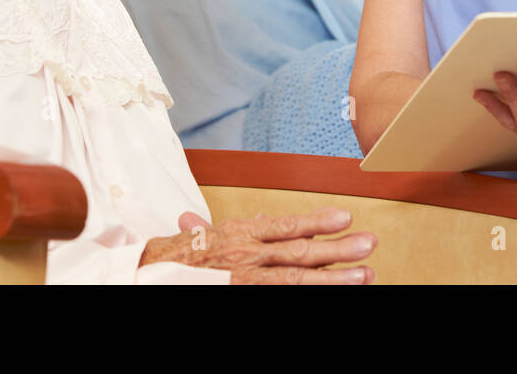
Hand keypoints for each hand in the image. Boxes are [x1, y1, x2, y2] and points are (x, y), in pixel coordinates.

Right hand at [140, 207, 376, 283]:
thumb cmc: (172, 259)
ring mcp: (245, 281)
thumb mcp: (194, 237)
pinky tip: (331, 296)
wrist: (147, 277)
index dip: (317, 221)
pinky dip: (306, 297)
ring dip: (333, 279)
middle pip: (299, 252)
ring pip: (296, 280)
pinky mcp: (241, 297)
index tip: (345, 217)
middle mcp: (245, 256)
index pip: (284, 225)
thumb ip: (212, 228)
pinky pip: (278, 299)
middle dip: (338, 249)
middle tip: (370, 243)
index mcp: (238, 234)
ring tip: (365, 275)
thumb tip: (227, 220)